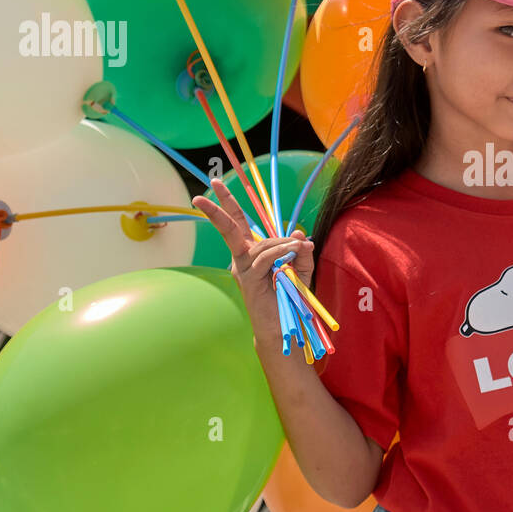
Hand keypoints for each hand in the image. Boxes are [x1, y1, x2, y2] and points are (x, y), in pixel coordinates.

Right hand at [192, 178, 314, 339]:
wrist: (285, 327)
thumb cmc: (291, 297)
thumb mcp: (301, 268)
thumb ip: (300, 251)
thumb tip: (299, 235)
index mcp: (252, 253)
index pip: (239, 224)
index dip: (229, 203)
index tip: (217, 184)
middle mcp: (243, 259)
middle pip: (230, 227)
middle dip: (221, 205)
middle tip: (211, 184)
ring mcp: (243, 269)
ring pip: (261, 244)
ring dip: (284, 245)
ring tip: (300, 251)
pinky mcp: (248, 281)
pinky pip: (264, 259)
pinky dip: (281, 253)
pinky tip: (293, 254)